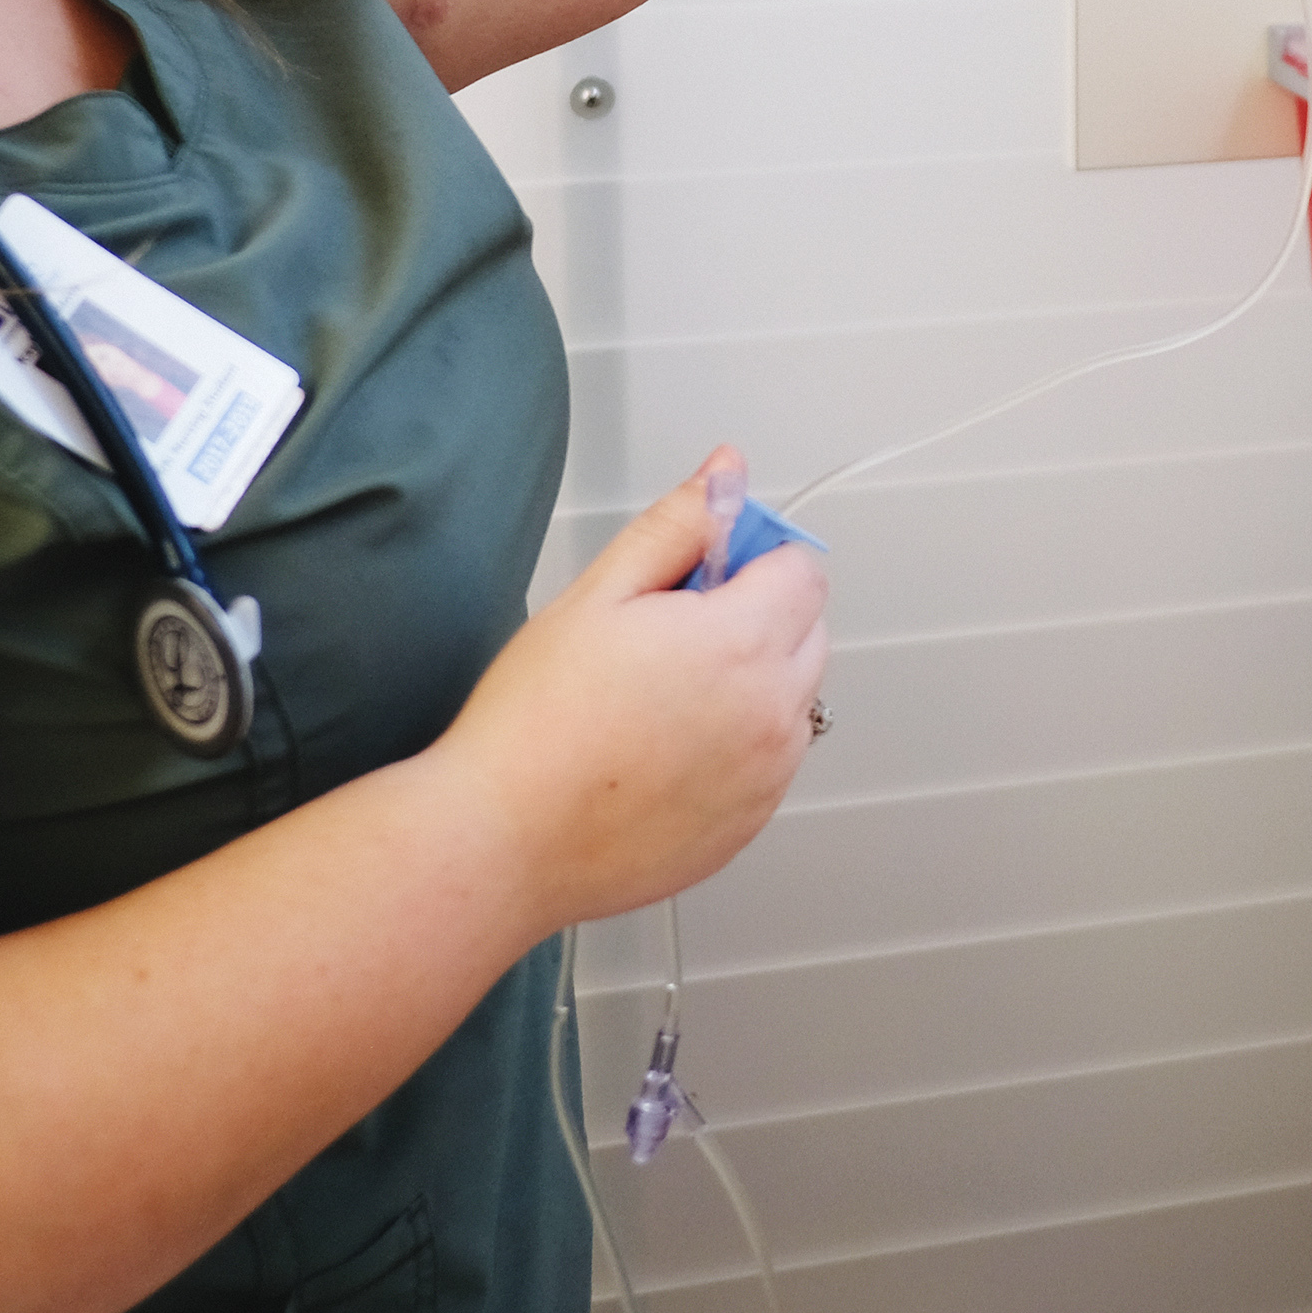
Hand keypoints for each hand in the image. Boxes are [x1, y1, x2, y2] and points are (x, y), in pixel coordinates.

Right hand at [436, 445, 826, 928]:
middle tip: (664, 634)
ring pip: (794, 698)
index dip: (748, 558)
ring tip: (658, 699)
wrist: (503, 839)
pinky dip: (737, 745)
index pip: (802, 567)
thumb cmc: (534, 724)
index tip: (697, 575)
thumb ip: (678, 524)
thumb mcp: (599, 593)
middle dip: (755, 615)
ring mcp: (768, 777)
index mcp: (742, 643)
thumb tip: (725, 474)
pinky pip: (771, 761)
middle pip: (808, 629)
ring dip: (751, 682)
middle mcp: (772, 713)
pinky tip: (663, 749)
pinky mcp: (750, 824)